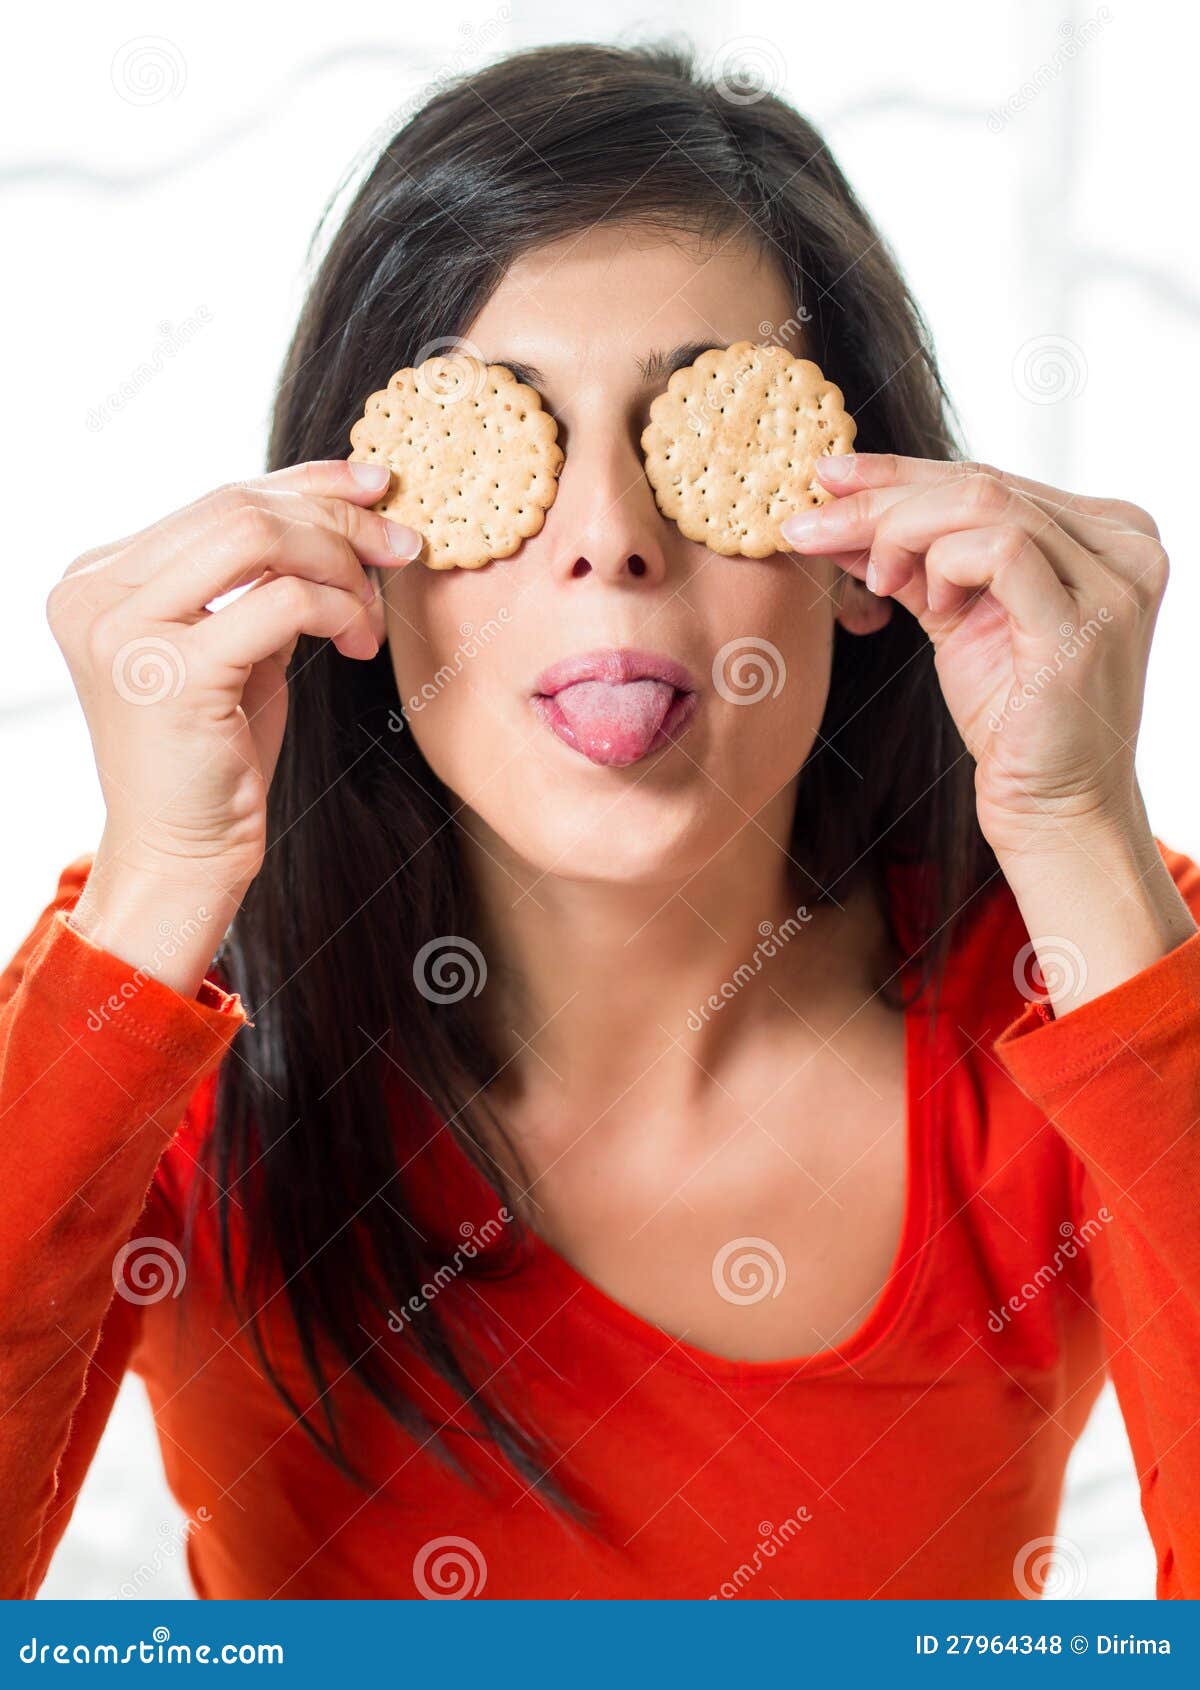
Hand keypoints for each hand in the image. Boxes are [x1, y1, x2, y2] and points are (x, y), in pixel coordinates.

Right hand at [47, 460, 418, 991]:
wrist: (182, 853)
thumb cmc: (214, 756)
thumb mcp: (235, 645)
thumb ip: (259, 578)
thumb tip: (341, 501)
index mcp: (100, 576)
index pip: (216, 497)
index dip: (305, 482)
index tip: (375, 486)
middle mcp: (94, 593)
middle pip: (237, 506)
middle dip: (335, 519)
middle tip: (399, 547)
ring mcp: (122, 630)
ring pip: (256, 538)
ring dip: (337, 564)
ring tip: (369, 613)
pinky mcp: (168, 672)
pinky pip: (279, 603)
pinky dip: (336, 610)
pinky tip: (356, 644)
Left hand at [783, 457, 1194, 1009]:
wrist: (1052, 809)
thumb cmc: (1012, 720)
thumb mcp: (958, 617)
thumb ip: (916, 558)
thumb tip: (835, 506)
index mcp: (1103, 532)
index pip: (987, 476)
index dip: (898, 473)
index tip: (825, 479)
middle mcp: (1123, 544)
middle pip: (981, 482)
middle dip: (880, 498)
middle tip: (809, 521)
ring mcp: (1113, 581)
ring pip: (984, 503)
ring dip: (901, 532)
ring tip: (872, 578)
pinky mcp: (1085, 623)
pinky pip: (1001, 550)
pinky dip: (943, 565)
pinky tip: (927, 603)